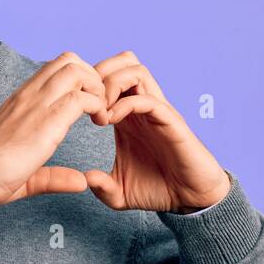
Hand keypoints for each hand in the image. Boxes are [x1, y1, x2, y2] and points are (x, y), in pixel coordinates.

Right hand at [0, 52, 106, 206]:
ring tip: (100, 113)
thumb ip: (55, 175)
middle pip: (68, 60)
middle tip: (99, 106)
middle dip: (93, 78)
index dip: (79, 80)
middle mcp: (29, 96)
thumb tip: (80, 181)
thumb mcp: (30, 170)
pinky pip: (80, 98)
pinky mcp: (46, 121)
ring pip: (76, 72)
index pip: (55, 68)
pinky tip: (99, 122)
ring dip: (97, 88)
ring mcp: (36, 105)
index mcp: (22, 101)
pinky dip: (98, 106)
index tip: (88, 106)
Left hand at [82, 50, 230, 212]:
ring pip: (136, 70)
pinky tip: (110, 122)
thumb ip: (101, 187)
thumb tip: (85, 179)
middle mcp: (142, 107)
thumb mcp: (119, 193)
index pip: (107, 77)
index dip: (87, 85)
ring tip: (100, 112)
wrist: (190, 200)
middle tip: (86, 103)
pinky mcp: (171, 122)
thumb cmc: (158, 191)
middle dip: (97, 74)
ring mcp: (157, 111)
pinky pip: (148, 99)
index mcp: (127, 116)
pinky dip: (125, 104)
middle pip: (121, 63)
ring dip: (111, 84)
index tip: (73, 109)